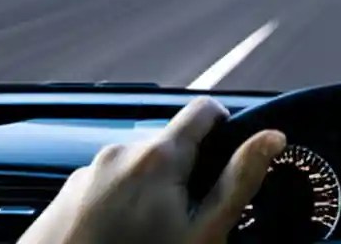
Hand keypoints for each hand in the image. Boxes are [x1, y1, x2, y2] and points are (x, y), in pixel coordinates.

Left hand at [18, 97, 284, 243]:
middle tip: (190, 218)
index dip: (225, 127)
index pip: (204, 110)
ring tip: (150, 234)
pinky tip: (120, 236)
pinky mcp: (66, 192)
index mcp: (158, 155)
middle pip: (169, 145)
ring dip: (150, 191)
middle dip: (185, 173)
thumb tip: (273, 136)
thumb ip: (239, 180)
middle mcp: (120, 152)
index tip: (229, 157)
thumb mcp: (202, 232)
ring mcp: (87, 171)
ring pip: (136, 168)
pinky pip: (106, 185)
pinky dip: (120, 204)